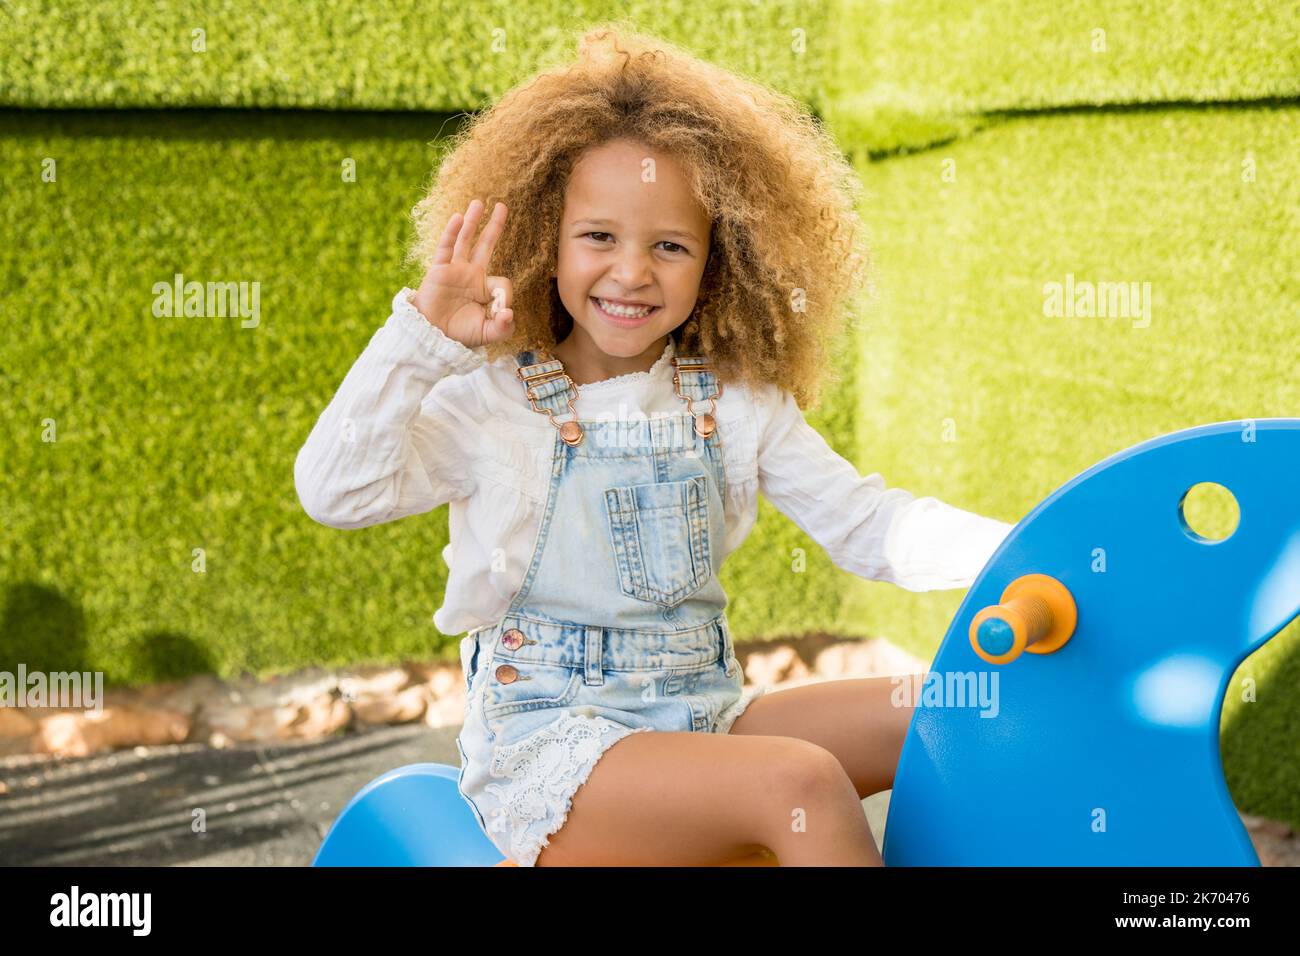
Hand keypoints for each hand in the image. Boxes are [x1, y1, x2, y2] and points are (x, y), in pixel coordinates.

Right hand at [411, 198, 514, 348]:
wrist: (433, 337)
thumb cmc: (461, 335)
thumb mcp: (488, 334)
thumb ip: (503, 327)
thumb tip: (509, 313)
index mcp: (485, 289)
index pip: (503, 281)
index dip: (504, 297)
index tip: (500, 312)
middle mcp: (471, 275)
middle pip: (486, 245)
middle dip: (495, 226)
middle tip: (503, 206)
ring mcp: (455, 270)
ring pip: (465, 240)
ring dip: (472, 221)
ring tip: (479, 203)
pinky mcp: (439, 270)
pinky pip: (446, 248)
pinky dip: (451, 233)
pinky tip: (457, 218)